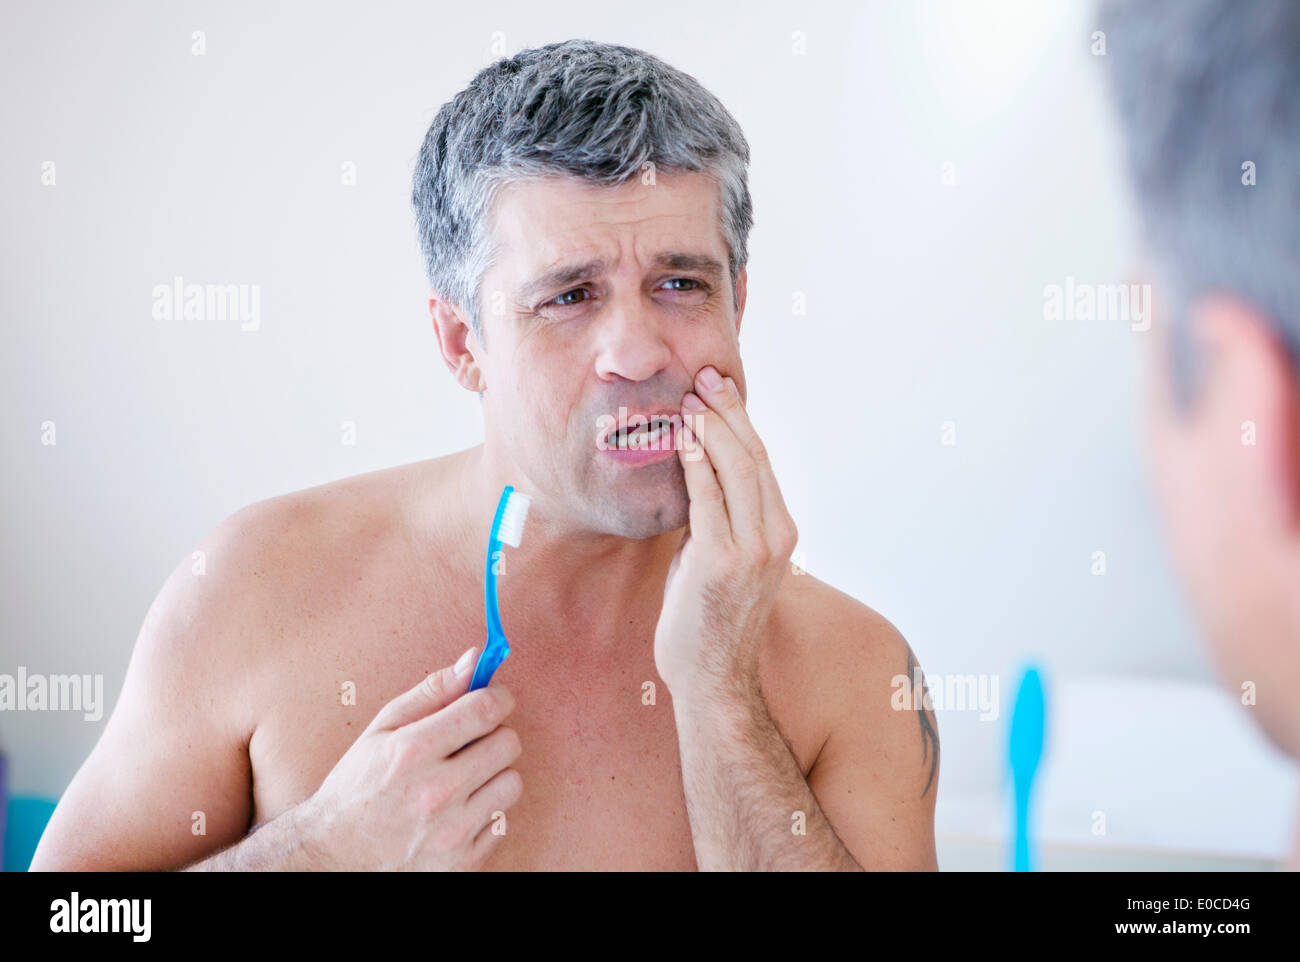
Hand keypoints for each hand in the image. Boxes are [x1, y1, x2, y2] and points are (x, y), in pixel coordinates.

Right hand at [296, 647, 522, 870]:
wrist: (333, 855)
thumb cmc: (358, 785)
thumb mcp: (383, 729)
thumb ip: (433, 691)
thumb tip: (475, 659)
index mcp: (412, 751)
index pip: (486, 709)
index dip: (498, 696)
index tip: (493, 698)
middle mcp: (435, 793)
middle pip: (508, 744)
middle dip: (494, 736)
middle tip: (470, 743)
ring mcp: (450, 832)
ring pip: (511, 783)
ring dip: (492, 777)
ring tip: (461, 781)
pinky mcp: (460, 863)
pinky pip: (501, 823)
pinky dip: (484, 814)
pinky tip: (455, 813)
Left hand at [654, 365, 798, 698]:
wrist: (711, 676)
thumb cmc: (709, 618)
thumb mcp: (722, 557)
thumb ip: (719, 518)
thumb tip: (697, 473)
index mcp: (782, 533)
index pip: (762, 462)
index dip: (740, 420)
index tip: (718, 389)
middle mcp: (776, 537)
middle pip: (754, 456)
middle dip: (727, 411)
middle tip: (703, 377)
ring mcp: (753, 550)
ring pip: (736, 469)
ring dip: (710, 427)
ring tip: (688, 398)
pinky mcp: (721, 562)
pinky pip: (707, 497)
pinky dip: (693, 460)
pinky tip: (679, 435)